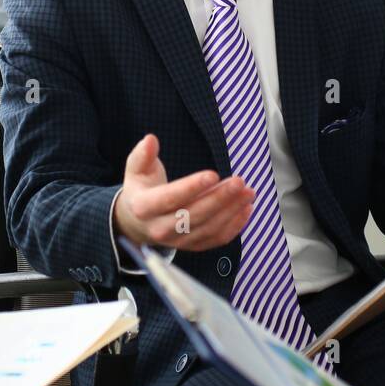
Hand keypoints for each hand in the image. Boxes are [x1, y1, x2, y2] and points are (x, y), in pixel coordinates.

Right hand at [113, 133, 254, 251]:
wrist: (138, 223)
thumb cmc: (141, 189)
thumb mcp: (136, 170)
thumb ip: (143, 155)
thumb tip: (150, 140)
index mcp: (144, 208)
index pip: (170, 199)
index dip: (192, 187)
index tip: (213, 174)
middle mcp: (160, 229)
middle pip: (193, 215)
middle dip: (219, 198)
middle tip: (239, 181)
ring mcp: (177, 241)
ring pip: (209, 228)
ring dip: (232, 211)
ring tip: (248, 192)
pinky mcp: (193, 246)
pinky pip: (216, 239)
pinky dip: (234, 226)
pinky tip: (246, 208)